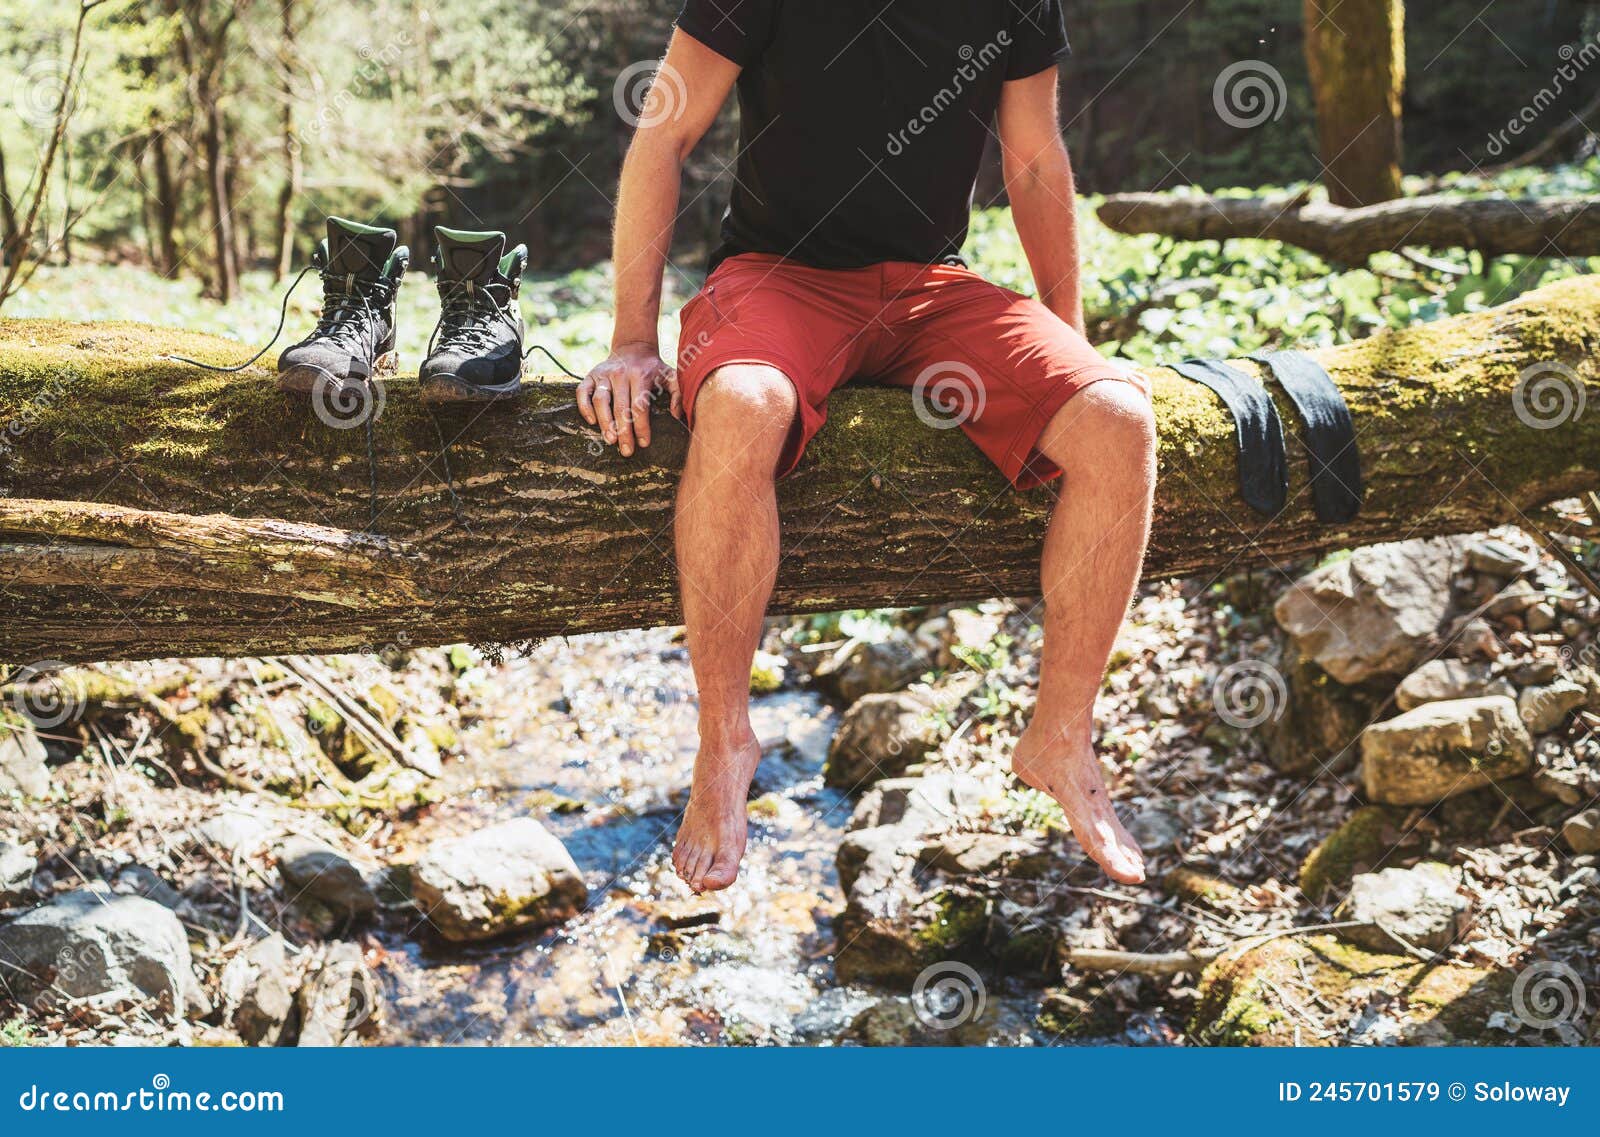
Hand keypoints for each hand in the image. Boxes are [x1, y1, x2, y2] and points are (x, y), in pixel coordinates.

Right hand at [577, 342, 678, 456]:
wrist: (633, 347)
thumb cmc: (653, 368)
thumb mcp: (670, 375)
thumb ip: (678, 393)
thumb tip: (677, 414)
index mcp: (641, 376)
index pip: (640, 406)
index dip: (641, 426)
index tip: (644, 443)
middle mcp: (620, 374)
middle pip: (620, 407)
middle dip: (623, 431)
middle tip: (626, 451)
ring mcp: (604, 374)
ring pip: (601, 401)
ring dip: (604, 422)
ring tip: (610, 440)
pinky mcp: (591, 375)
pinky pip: (583, 392)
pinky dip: (584, 407)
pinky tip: (591, 421)